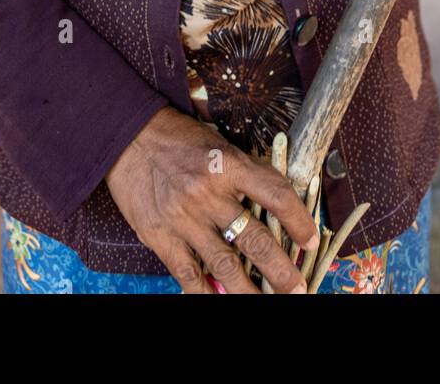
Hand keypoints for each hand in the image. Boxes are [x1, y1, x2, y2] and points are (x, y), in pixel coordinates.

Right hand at [104, 106, 319, 294]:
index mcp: (228, 165)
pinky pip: (188, 276)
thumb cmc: (179, 139)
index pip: (276, 195)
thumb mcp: (218, 146)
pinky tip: (221, 301)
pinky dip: (207, 294)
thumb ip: (244, 174)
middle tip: (298, 289)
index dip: (299, 222)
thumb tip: (274, 206)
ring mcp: (183, 219)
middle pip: (255, 241)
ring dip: (250, 292)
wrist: (128, 136)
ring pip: (225, 266)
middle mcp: (208, 194)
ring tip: (267, 303)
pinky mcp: (160, 237)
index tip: (311, 241)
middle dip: (281, 272)